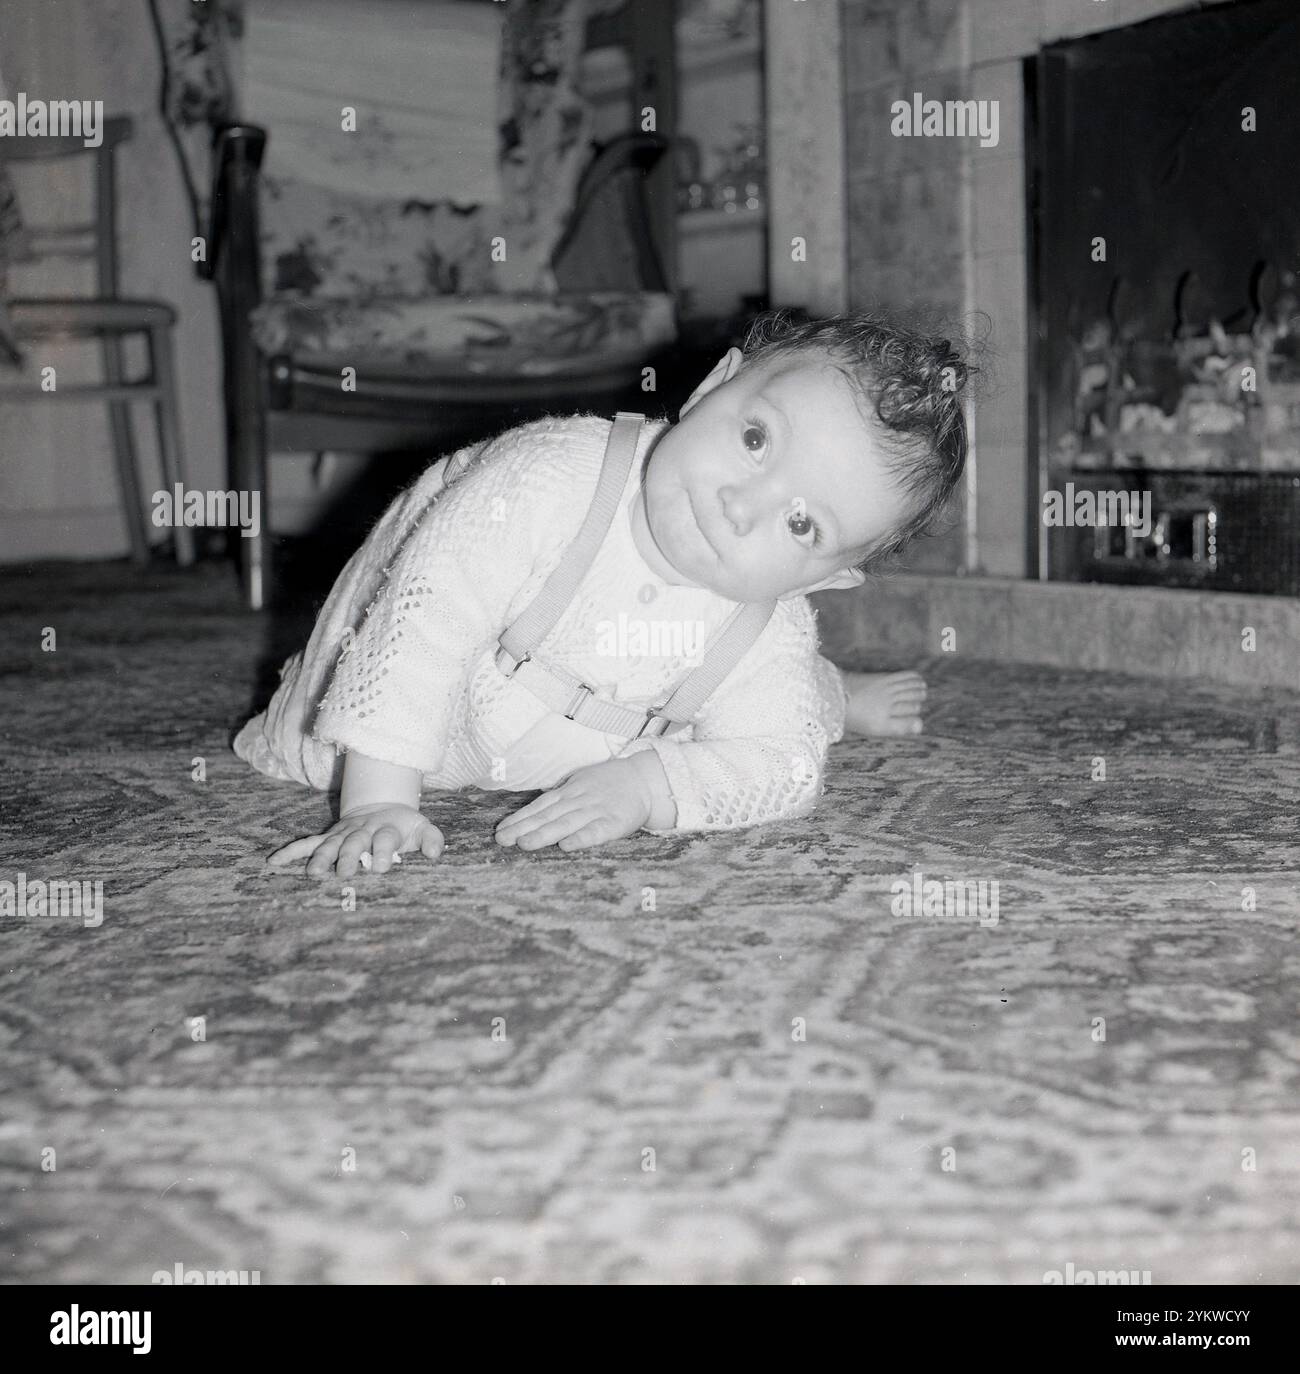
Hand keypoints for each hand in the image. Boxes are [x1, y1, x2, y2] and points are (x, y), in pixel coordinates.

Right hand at [268, 803, 444, 877]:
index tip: (382, 867)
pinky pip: (308, 844)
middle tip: (345, 874)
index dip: (383, 851)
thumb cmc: (405, 826)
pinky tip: (273, 862)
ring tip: (313, 874)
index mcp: (387, 828)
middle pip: (354, 842)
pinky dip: (291, 852)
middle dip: (349, 857)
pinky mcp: (329, 837)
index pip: (385, 839)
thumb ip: (432, 839)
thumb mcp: (423, 828)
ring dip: (321, 858)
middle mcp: (362, 830)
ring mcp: (343, 833)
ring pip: (329, 844)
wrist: (384, 806)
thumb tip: (435, 853)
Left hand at [495, 757, 653, 852]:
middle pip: (548, 815)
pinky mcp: (614, 823)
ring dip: (545, 833)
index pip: (539, 806)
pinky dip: (581, 838)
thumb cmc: (609, 784)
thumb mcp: (581, 782)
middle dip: (524, 827)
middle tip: (503, 840)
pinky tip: (566, 846)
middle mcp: (578, 800)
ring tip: (525, 843)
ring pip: (566, 823)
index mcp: (569, 792)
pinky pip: (596, 831)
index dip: (519, 818)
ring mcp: (596, 811)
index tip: (501, 831)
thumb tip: (536, 804)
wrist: (645, 781)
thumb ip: (560, 794)